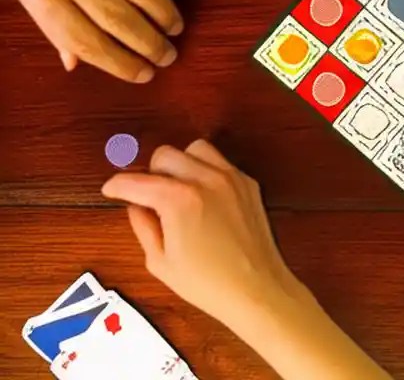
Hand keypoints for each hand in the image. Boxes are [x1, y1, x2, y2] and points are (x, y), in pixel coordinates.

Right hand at [102, 141, 300, 331]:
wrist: (256, 289)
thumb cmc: (208, 283)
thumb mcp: (160, 261)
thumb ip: (143, 226)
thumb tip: (135, 206)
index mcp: (179, 200)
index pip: (136, 181)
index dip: (117, 186)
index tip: (111, 190)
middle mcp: (206, 180)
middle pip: (165, 155)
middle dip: (149, 173)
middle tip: (146, 196)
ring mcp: (231, 178)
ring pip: (195, 149)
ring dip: (180, 164)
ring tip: (175, 190)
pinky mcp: (248, 184)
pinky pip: (220, 162)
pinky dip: (205, 170)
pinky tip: (201, 195)